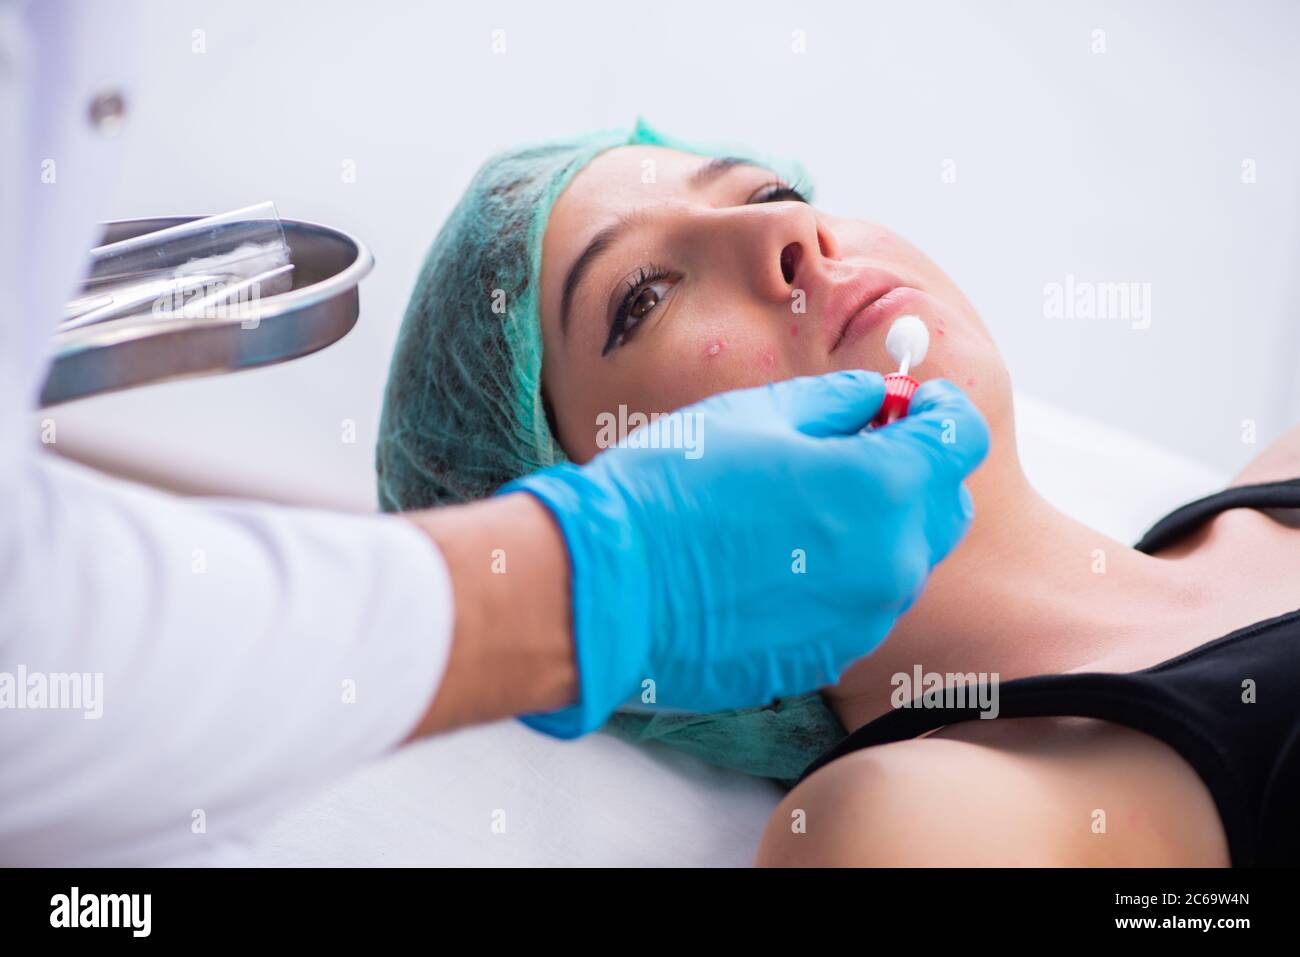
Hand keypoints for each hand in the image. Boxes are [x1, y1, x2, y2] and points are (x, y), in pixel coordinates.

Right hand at [502, 370, 988, 736]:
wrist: (610, 587)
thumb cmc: (676, 487)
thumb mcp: (759, 416)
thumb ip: (838, 402)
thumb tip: (874, 397)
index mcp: (885, 487)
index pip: (961, 440)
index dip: (940, 410)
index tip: (913, 401)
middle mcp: (892, 561)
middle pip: (944, 507)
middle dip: (919, 470)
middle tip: (861, 448)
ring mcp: (863, 618)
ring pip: (904, 562)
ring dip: (880, 527)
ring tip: (807, 507)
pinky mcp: (827, 656)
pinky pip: (860, 606)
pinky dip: (843, 576)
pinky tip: (780, 559)